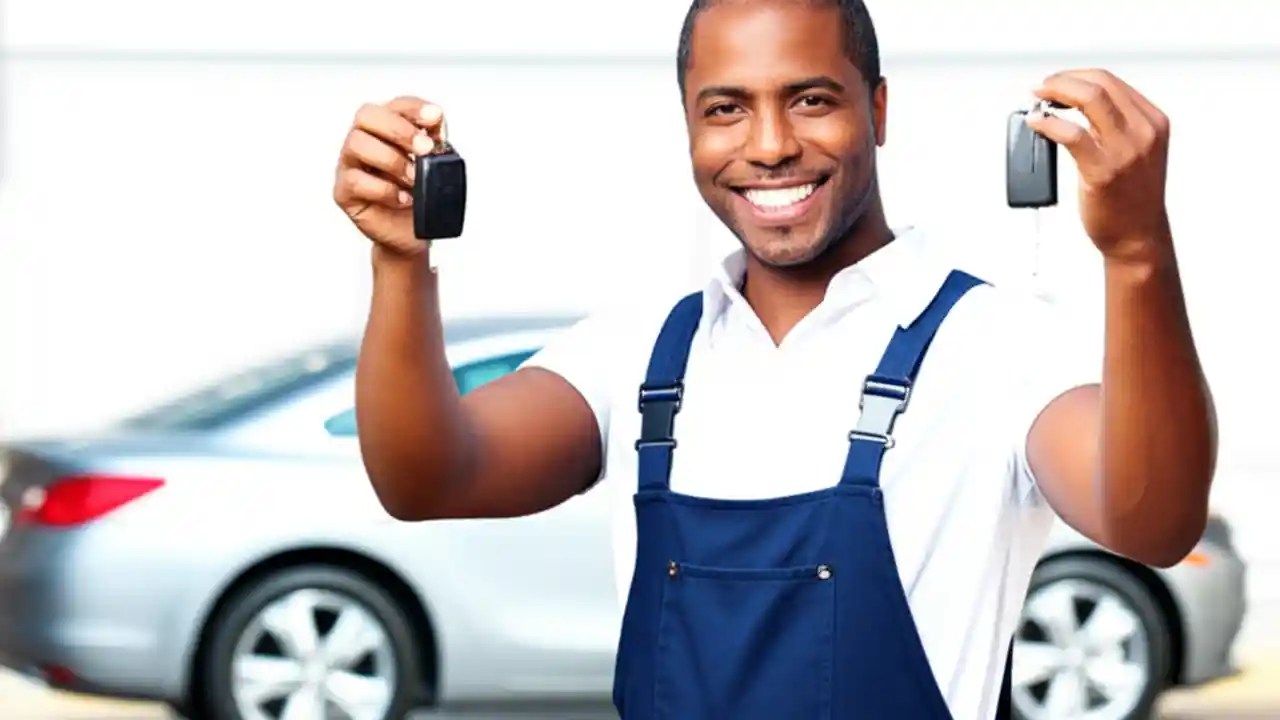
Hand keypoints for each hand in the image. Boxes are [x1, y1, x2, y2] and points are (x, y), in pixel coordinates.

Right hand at [333, 96, 446, 255]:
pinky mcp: (343, 190)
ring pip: (357, 144)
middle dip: (399, 130)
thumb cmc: (419, 197)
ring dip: (392, 160)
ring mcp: (350, 164)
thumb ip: (434, 144)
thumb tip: (435, 125)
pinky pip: (355, 180)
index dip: (414, 107)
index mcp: (386, 129)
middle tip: (424, 149)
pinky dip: (384, 189)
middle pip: (367, 115)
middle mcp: (364, 140)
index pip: (394, 105)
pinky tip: (402, 198)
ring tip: (414, 179)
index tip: (435, 117)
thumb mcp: (434, 167)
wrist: (411, 234)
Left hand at [1028, 70, 1171, 262]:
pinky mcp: (1103, 170)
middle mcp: (1143, 132)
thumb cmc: (1132, 198)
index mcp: (1153, 122)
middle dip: (1062, 80)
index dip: (1077, 76)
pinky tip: (1036, 123)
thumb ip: (1116, 126)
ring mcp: (1125, 151)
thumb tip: (1074, 104)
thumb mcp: (1137, 151)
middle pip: (1099, 85)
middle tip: (1041, 87)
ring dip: (1055, 94)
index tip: (1056, 81)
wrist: (1138, 237)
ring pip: (1088, 100)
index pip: (1111, 82)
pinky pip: (1071, 134)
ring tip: (1036, 100)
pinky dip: (1048, 123)